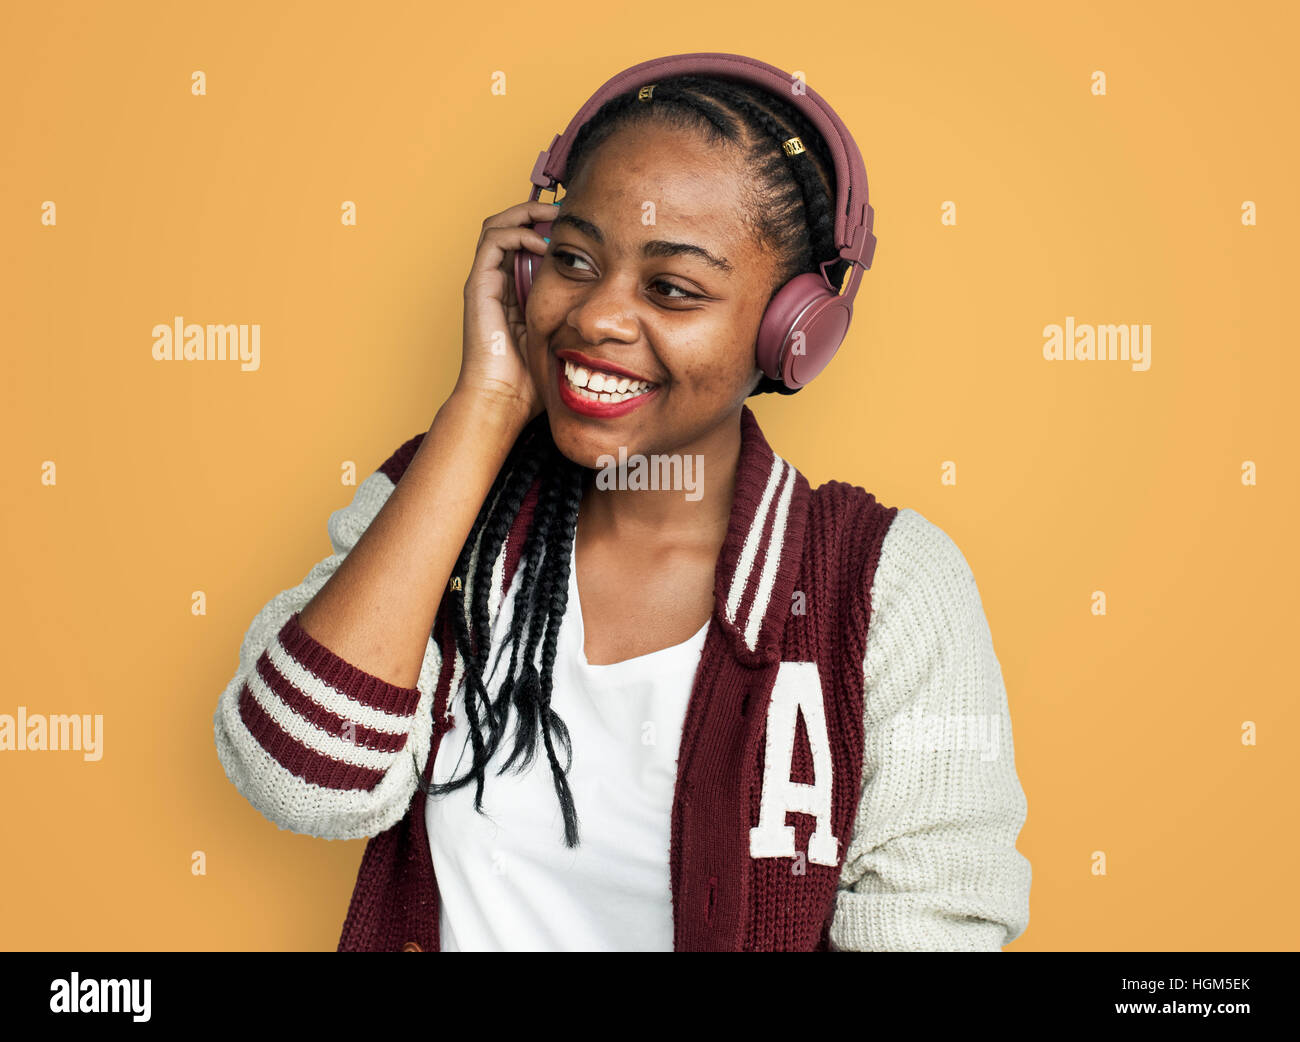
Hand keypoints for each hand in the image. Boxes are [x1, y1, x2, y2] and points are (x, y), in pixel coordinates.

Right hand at [455, 199, 556, 427]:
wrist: (502, 400)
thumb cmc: (532, 382)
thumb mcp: (564, 341)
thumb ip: (577, 323)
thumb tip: (615, 319)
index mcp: (515, 292)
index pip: (526, 243)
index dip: (547, 227)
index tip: (578, 226)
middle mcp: (497, 283)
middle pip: (511, 227)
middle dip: (537, 212)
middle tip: (566, 210)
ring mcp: (486, 283)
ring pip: (498, 225)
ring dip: (526, 213)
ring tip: (554, 215)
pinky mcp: (479, 286)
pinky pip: (494, 240)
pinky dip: (518, 233)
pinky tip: (545, 245)